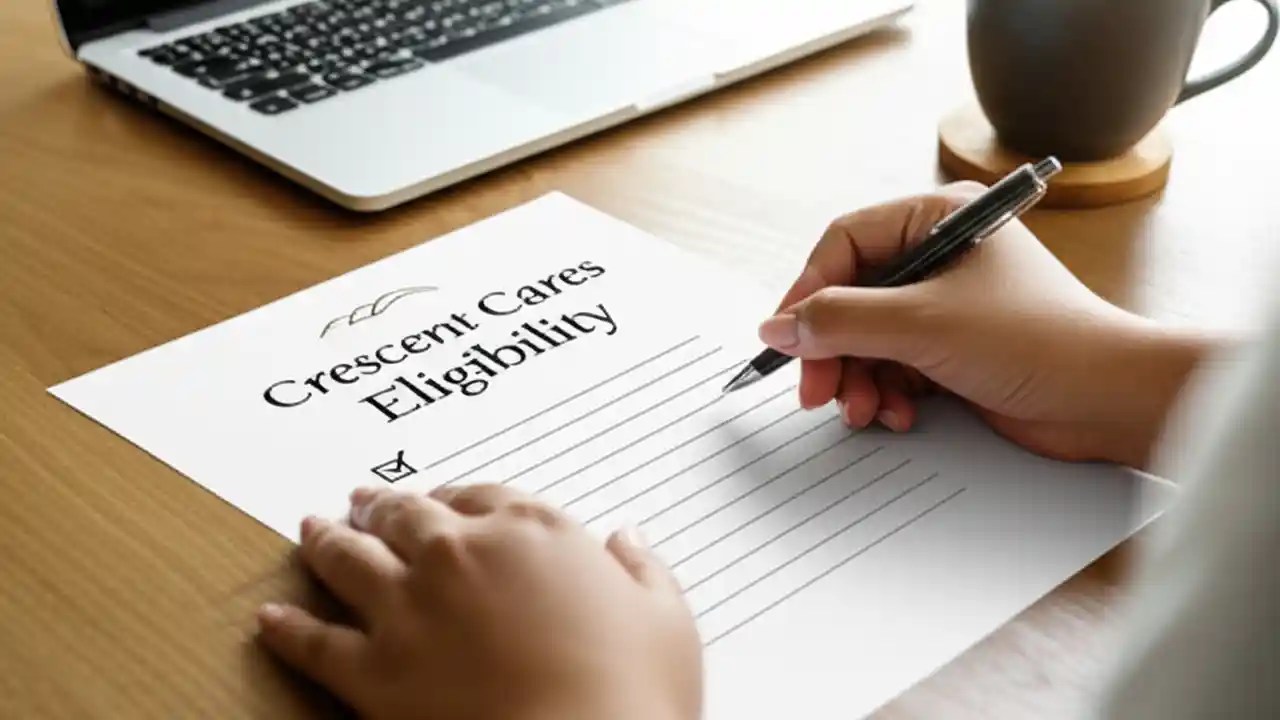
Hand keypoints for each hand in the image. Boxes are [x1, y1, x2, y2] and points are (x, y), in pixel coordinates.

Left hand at [256, 485, 701, 719]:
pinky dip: (288, 627)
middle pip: (409, 516)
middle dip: (384, 506)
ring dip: (326, 540)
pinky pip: (315, 642)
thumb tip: (629, 539)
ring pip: (350, 559)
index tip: (448, 502)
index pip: (483, 495)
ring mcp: (410, 610)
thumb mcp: (665, 619)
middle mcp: (462, 555)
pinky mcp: (375, 672)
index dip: (459, 498)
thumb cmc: (633, 693)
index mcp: (532, 531)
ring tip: (311, 530)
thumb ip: (642, 569)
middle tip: (365, 501)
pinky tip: (270, 617)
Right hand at [761, 182, 1213, 467]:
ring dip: (857, 379)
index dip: (808, 292)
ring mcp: (946, 304)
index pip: (844, 244)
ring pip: (867, 338)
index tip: (786, 338)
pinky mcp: (953, 349)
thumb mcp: (923, 324)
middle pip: (850, 297)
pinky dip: (886, 393)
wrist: (1107, 399)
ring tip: (864, 410)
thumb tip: (779, 326)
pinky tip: (897, 414)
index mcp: (938, 219)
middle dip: (832, 349)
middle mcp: (940, 255)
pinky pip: (893, 366)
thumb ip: (841, 321)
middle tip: (817, 391)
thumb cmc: (1038, 340)